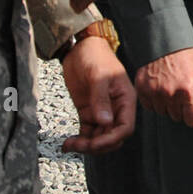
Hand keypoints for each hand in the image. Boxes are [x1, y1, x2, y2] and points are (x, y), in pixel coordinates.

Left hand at [60, 37, 136, 153]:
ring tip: (69, 144)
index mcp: (125, 99)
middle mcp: (116, 108)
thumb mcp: (98, 76)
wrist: (80, 48)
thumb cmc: (95, 56)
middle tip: (79, 144)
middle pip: (112, 137)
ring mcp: (101, 112)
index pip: (125, 127)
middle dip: (97, 145)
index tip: (94, 143)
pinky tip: (68, 143)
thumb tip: (105, 122)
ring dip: (86, 145)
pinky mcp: (88, 112)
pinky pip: (87, 133)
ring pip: (99, 138)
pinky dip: (79, 141)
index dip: (112, 139)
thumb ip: (101, 99)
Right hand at [135, 47, 192, 128]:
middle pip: (178, 117)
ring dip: (168, 104)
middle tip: (182, 87)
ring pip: (163, 113)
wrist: (165, 40)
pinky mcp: (141, 90)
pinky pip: (150, 107)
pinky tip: (159, 85)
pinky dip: (155, 100)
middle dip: (182, 107)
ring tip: (171, 84)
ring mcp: (154, 92)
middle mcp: (170, 94)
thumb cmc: (189, 58)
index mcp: (189, 90)